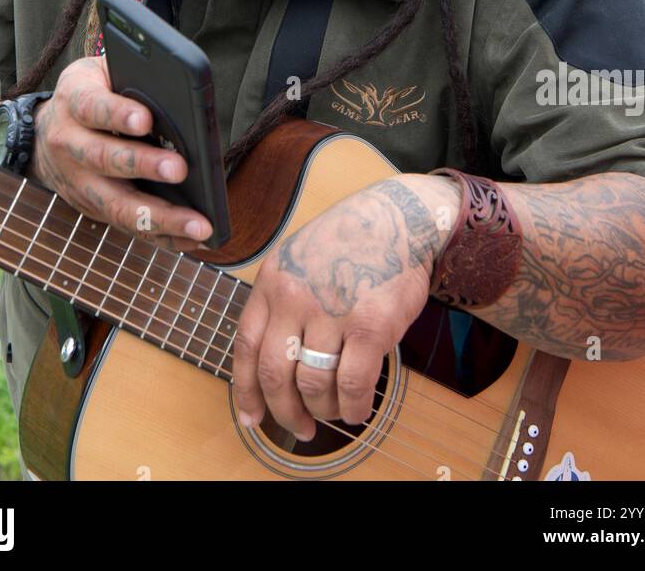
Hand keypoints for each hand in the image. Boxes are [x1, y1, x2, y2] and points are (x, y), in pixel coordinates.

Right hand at [30, 54, 211, 249]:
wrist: (46, 134)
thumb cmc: (92, 95)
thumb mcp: (101, 72)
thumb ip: (132, 74)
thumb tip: (178, 93)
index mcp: (73, 101)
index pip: (92, 107)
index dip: (117, 114)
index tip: (145, 119)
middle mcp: (69, 144)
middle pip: (104, 159)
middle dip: (143, 165)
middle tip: (181, 168)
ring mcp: (79, 184)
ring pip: (117, 205)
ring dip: (160, 217)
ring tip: (200, 223)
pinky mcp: (94, 210)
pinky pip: (128, 226)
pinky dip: (163, 235)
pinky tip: (195, 237)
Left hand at [231, 173, 460, 440]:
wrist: (398, 218)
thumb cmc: (349, 241)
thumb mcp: (297, 259)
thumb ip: (281, 303)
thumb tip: (271, 366)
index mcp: (272, 280)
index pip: (246, 346)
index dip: (246, 390)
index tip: (252, 417)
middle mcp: (294, 295)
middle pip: (274, 373)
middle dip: (285, 411)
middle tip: (299, 427)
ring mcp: (331, 310)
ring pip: (313, 384)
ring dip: (323, 409)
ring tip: (333, 412)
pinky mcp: (369, 324)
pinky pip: (353, 384)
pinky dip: (353, 407)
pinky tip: (357, 410)